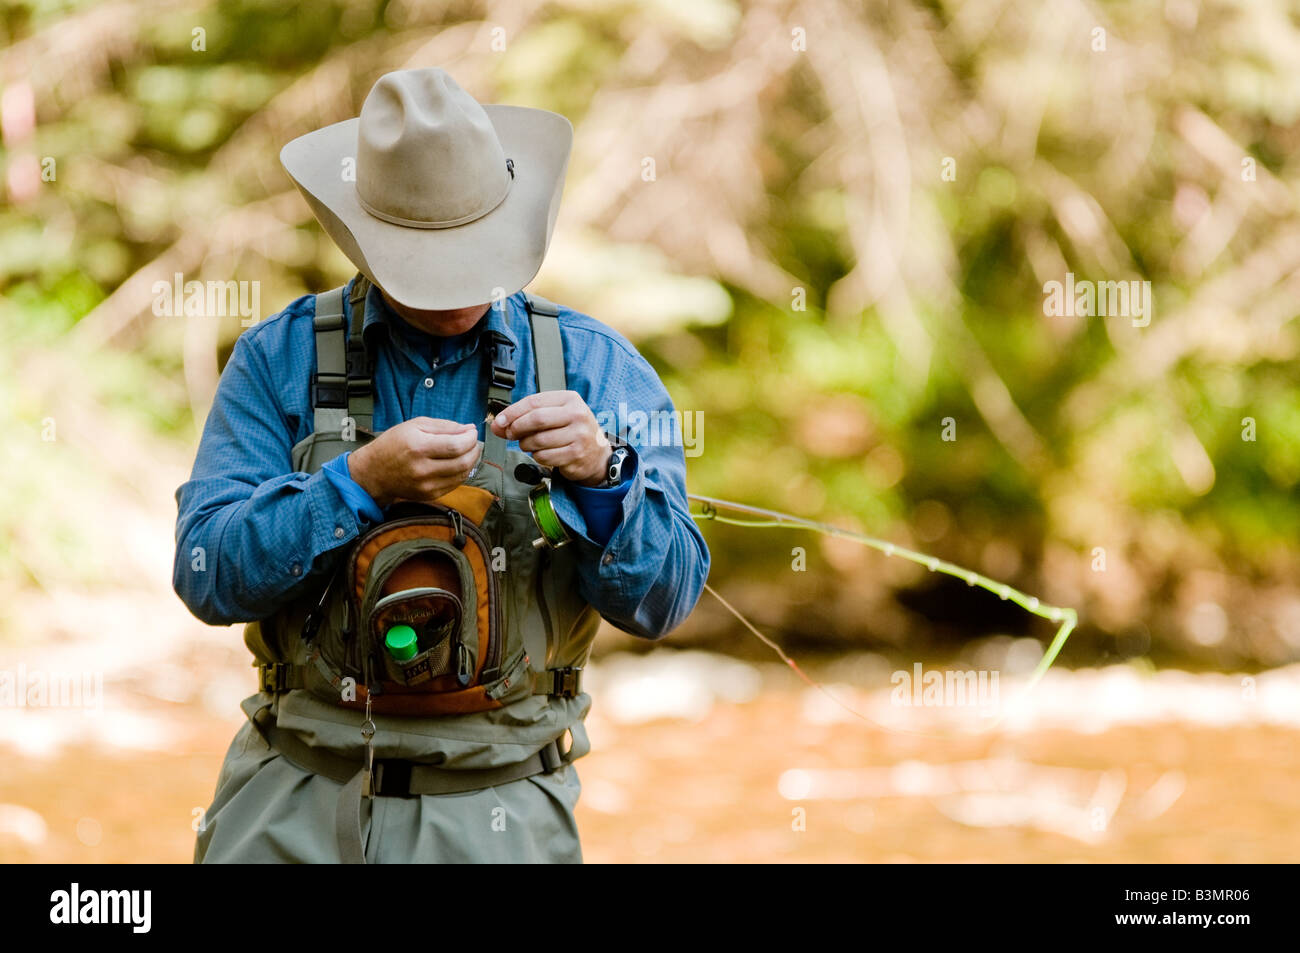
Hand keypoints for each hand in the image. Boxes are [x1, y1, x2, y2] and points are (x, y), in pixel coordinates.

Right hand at [348, 417, 480, 506]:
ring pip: (462, 475)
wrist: (374, 472)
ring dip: (471, 461)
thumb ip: (445, 426)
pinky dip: (462, 473)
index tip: (472, 432)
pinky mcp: (429, 495)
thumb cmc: (394, 444)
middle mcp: (423, 469)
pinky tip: (457, 463)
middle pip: (463, 462)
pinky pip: (455, 484)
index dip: (470, 438)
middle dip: (474, 450)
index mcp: (418, 447)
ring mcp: (426, 485)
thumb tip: (470, 429)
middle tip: (473, 442)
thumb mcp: (415, 425)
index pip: (456, 445)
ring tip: (467, 451)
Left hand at [489, 390, 610, 485]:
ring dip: (526, 445)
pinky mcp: (576, 455)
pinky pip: (545, 456)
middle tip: (510, 434)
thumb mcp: (554, 416)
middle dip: (517, 428)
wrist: (596, 454)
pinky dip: (537, 457)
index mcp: (570, 399)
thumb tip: (497, 425)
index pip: (534, 402)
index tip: (500, 421)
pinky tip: (543, 453)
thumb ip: (526, 417)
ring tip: (529, 444)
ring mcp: (579, 435)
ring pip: (538, 440)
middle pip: (536, 419)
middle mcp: (577, 415)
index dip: (512, 412)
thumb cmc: (570, 431)